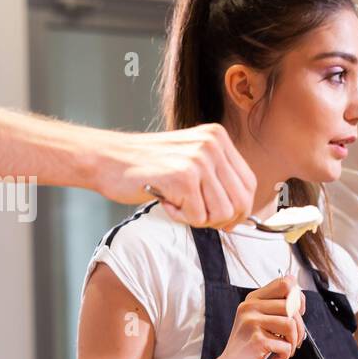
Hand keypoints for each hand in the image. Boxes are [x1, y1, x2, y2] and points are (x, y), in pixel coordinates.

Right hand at [98, 125, 256, 229]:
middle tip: (199, 218)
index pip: (249, 182)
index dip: (241, 208)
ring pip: (221, 213)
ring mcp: (199, 160)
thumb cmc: (144, 165)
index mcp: (217, 138)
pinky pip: (198, 217)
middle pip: (240, 201)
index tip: (227, 220)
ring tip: (177, 205)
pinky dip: (180, 218)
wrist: (108, 159)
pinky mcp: (183, 178)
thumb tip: (239, 208)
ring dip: (199, 219)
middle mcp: (212, 145)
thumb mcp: (188, 157)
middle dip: (222, 219)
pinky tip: (165, 202)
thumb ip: (214, 174)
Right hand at [209, 276, 307, 358]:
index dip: (298, 298)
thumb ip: (275, 307)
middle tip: (292, 340)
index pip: (285, 283)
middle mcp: (250, 307)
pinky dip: (285, 355)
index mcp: (253, 299)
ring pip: (291, 324)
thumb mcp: (258, 319)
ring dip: (294, 342)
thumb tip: (298, 297)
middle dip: (300, 326)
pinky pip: (285, 345)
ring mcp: (252, 322)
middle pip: (291, 305)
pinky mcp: (256, 340)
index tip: (296, 313)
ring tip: (285, 349)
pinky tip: (276, 358)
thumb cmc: (249, 345)